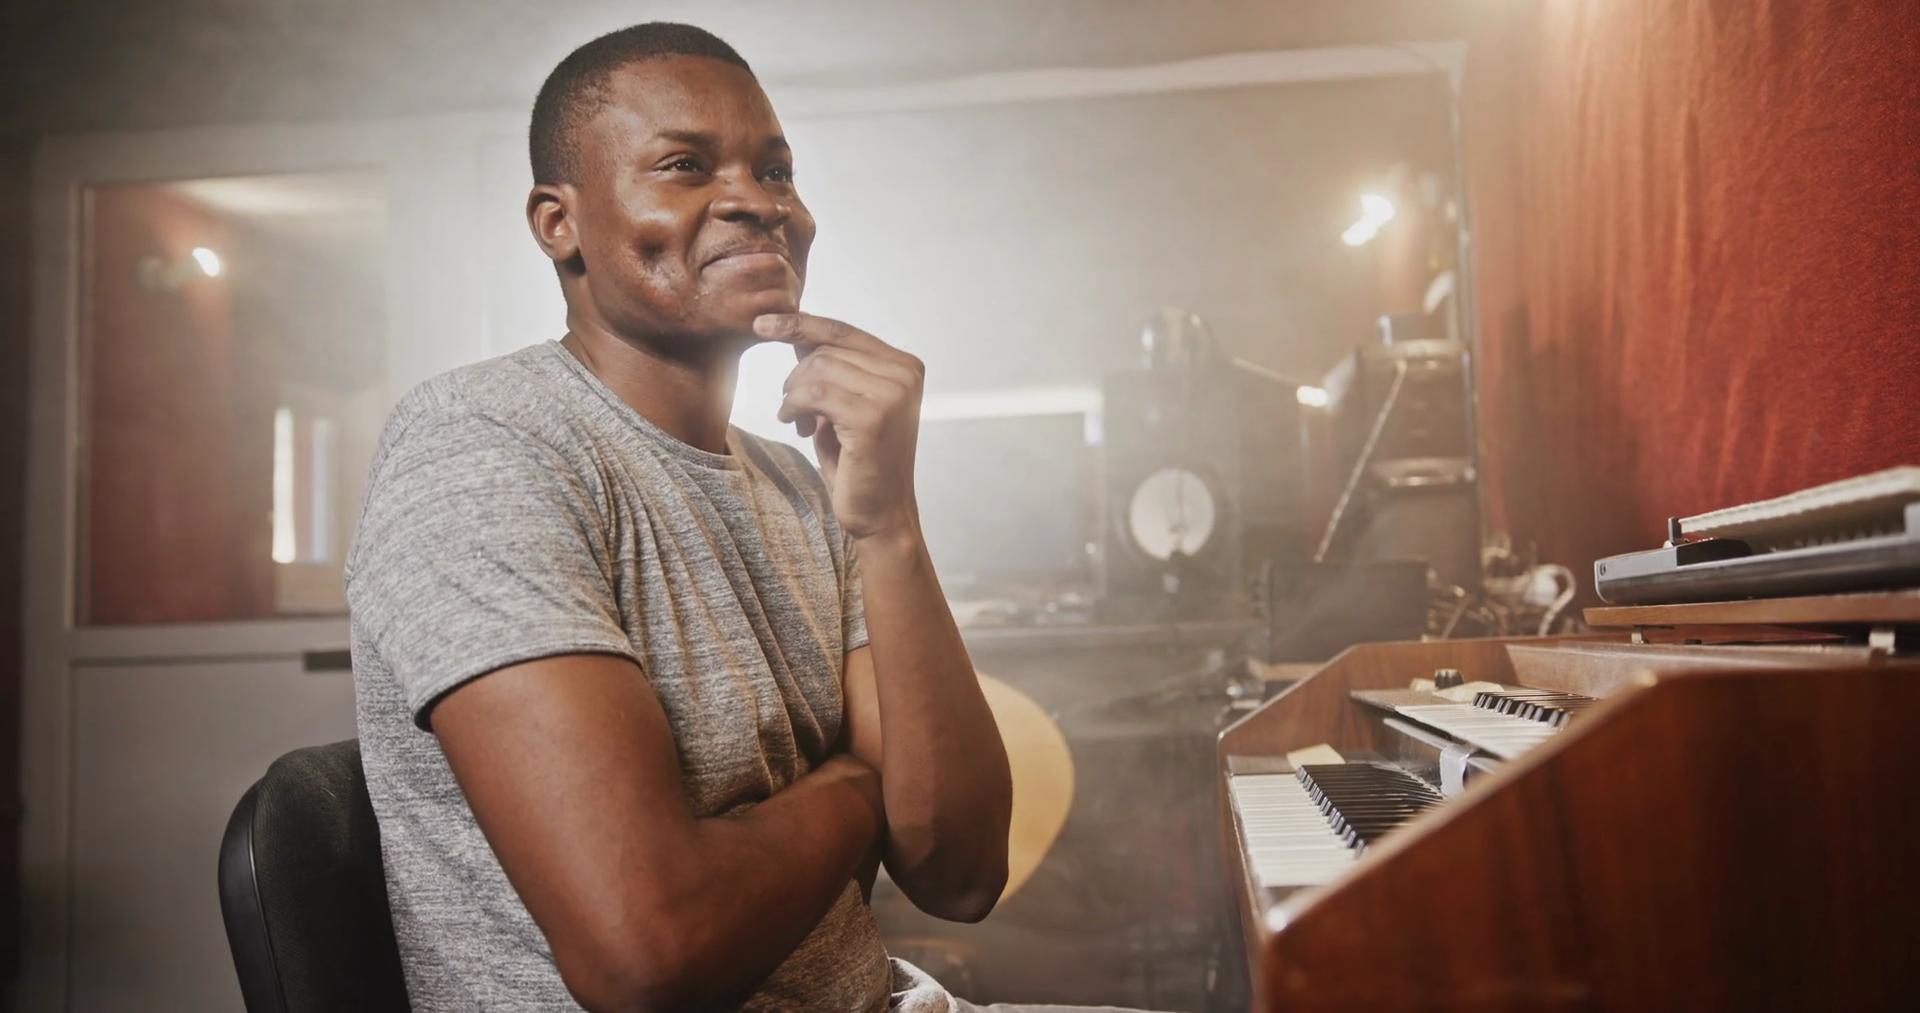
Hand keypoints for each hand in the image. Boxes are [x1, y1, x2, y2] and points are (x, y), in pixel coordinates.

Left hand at [755, 312, 923, 540]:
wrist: (881, 514)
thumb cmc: (860, 463)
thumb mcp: (843, 406)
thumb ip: (830, 370)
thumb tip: (794, 332)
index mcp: (905, 366)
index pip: (843, 331)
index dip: (799, 324)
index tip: (762, 324)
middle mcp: (905, 375)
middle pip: (827, 350)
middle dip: (797, 376)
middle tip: (791, 408)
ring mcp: (892, 395)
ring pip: (818, 369)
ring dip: (794, 393)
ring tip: (795, 419)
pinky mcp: (873, 418)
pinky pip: (814, 395)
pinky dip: (794, 407)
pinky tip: (797, 426)